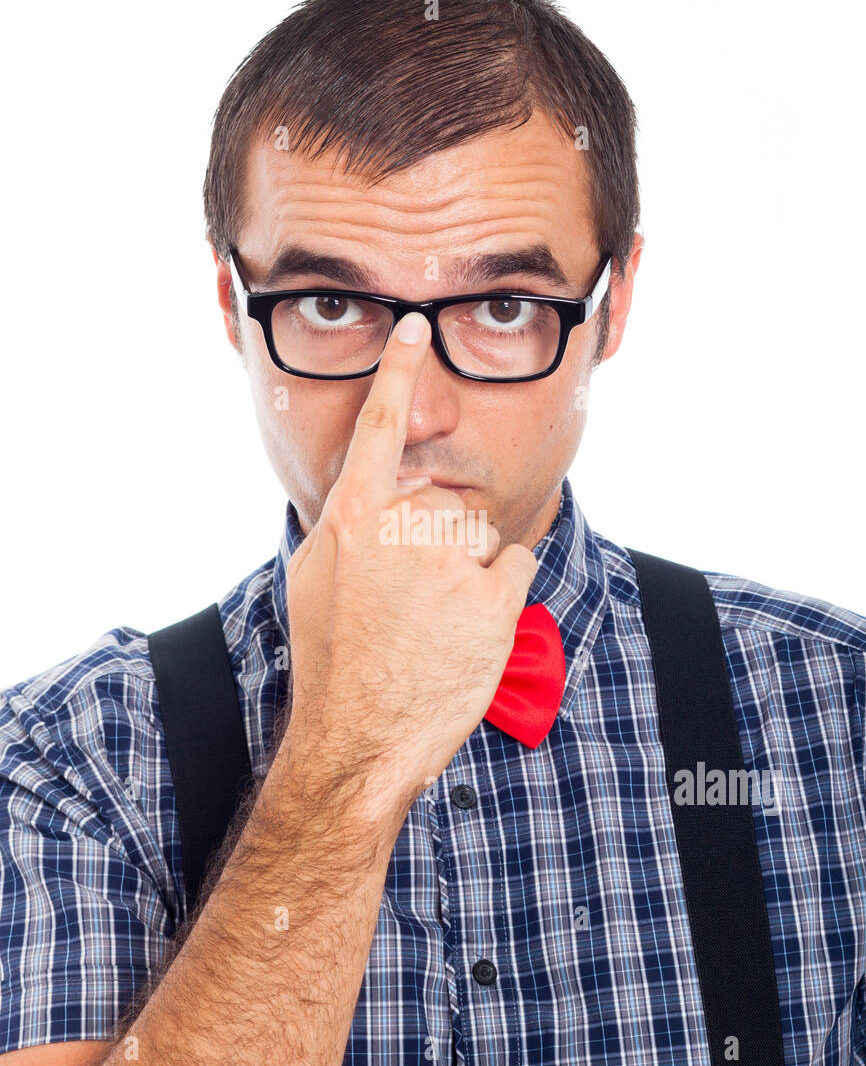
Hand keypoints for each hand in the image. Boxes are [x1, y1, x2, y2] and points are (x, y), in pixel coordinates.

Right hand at [282, 312, 536, 826]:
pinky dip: (499, 588)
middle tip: (409, 600)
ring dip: (465, 569)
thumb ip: (344, 522)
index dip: (400, 371)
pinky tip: (468, 625)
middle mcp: (400, 530)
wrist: (359, 737)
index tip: (417, 328)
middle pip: (441, 499)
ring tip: (433, 621)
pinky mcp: (492, 598)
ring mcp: (449, 564)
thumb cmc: (332, 661)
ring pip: (477, 533)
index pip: (379, 425)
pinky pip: (514, 561)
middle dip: (434, 540)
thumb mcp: (314, 580)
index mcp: (351, 519)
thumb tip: (366, 488)